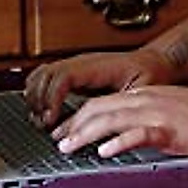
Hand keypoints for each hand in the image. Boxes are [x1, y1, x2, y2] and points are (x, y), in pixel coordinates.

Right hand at [24, 48, 177, 127]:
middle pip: (46, 74)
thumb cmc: (149, 76)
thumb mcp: (141, 92)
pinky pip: (46, 76)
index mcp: (97, 66)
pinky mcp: (73, 73)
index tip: (51, 119)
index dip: (52, 98)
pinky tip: (42, 110)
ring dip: (35, 96)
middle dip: (39, 100)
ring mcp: (75, 65)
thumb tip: (106, 125)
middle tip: (43, 124)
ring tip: (41, 120)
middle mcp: (82, 63)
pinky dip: (38, 91)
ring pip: (42, 73)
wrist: (153, 63)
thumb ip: (123, 107)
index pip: (63, 76)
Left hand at [53, 85, 187, 159]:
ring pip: (113, 119)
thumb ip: (146, 118)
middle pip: (101, 108)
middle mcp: (148, 98)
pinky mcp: (172, 129)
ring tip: (68, 147)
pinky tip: (104, 152)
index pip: (103, 101)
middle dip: (74, 125)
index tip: (63, 130)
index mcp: (146, 94)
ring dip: (86, 134)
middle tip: (57, 141)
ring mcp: (159, 112)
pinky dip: (119, 142)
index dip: (78, 116)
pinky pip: (140, 134)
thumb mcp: (170, 111)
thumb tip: (122, 133)